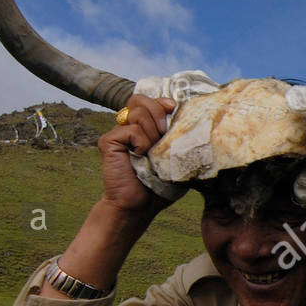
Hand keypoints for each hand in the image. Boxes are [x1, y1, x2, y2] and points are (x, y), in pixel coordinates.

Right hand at [97, 94, 175, 216]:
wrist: (139, 205)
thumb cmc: (159, 185)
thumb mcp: (175, 158)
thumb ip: (179, 138)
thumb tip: (197, 122)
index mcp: (143, 128)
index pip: (149, 101)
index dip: (160, 101)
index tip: (172, 108)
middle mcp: (128, 127)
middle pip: (140, 100)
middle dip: (157, 112)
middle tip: (162, 134)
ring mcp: (117, 133)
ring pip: (137, 113)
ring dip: (151, 134)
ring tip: (150, 153)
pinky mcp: (108, 141)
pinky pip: (131, 130)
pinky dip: (141, 143)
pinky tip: (139, 157)